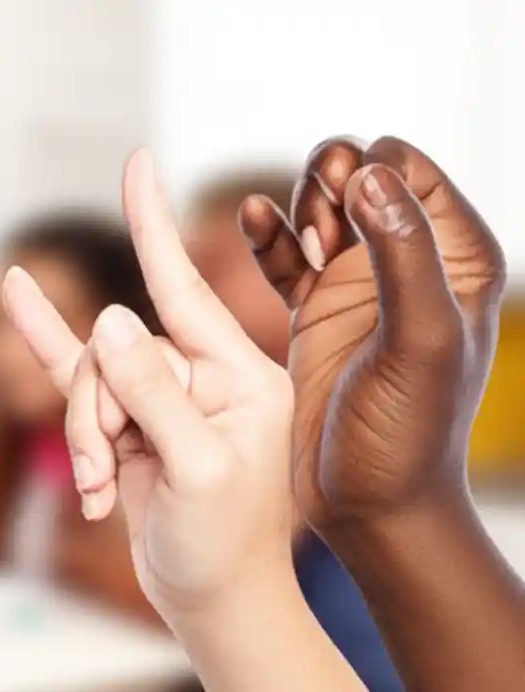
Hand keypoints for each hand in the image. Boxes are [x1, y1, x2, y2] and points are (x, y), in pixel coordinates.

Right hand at [3, 150, 295, 619]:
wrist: (213, 601)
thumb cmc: (225, 545)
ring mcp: (159, 398)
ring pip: (88, 379)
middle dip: (97, 411)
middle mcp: (200, 377)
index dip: (153, 224)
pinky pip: (75, 375)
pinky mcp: (125, 421)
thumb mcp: (199, 470)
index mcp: (239, 377)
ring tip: (103, 490)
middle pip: (114, 350)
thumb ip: (152, 392)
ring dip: (82, 438)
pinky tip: (13, 291)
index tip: (137, 161)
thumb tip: (110, 318)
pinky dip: (45, 349)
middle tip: (109, 469)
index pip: (182, 288)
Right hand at [237, 137, 505, 531]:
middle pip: (358, 175)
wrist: (368, 504)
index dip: (367, 176)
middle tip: (318, 237)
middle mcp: (408, 262)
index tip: (343, 227)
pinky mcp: (313, 312)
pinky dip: (263, 230)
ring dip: (297, 209)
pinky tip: (253, 220)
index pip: (408, 168)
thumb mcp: (419, 343)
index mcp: (456, 258)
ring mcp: (357, 286)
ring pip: (319, 204)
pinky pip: (280, 252)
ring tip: (301, 252)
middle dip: (327, 185)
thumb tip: (369, 177)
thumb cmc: (407, 435)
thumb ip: (402, 256)